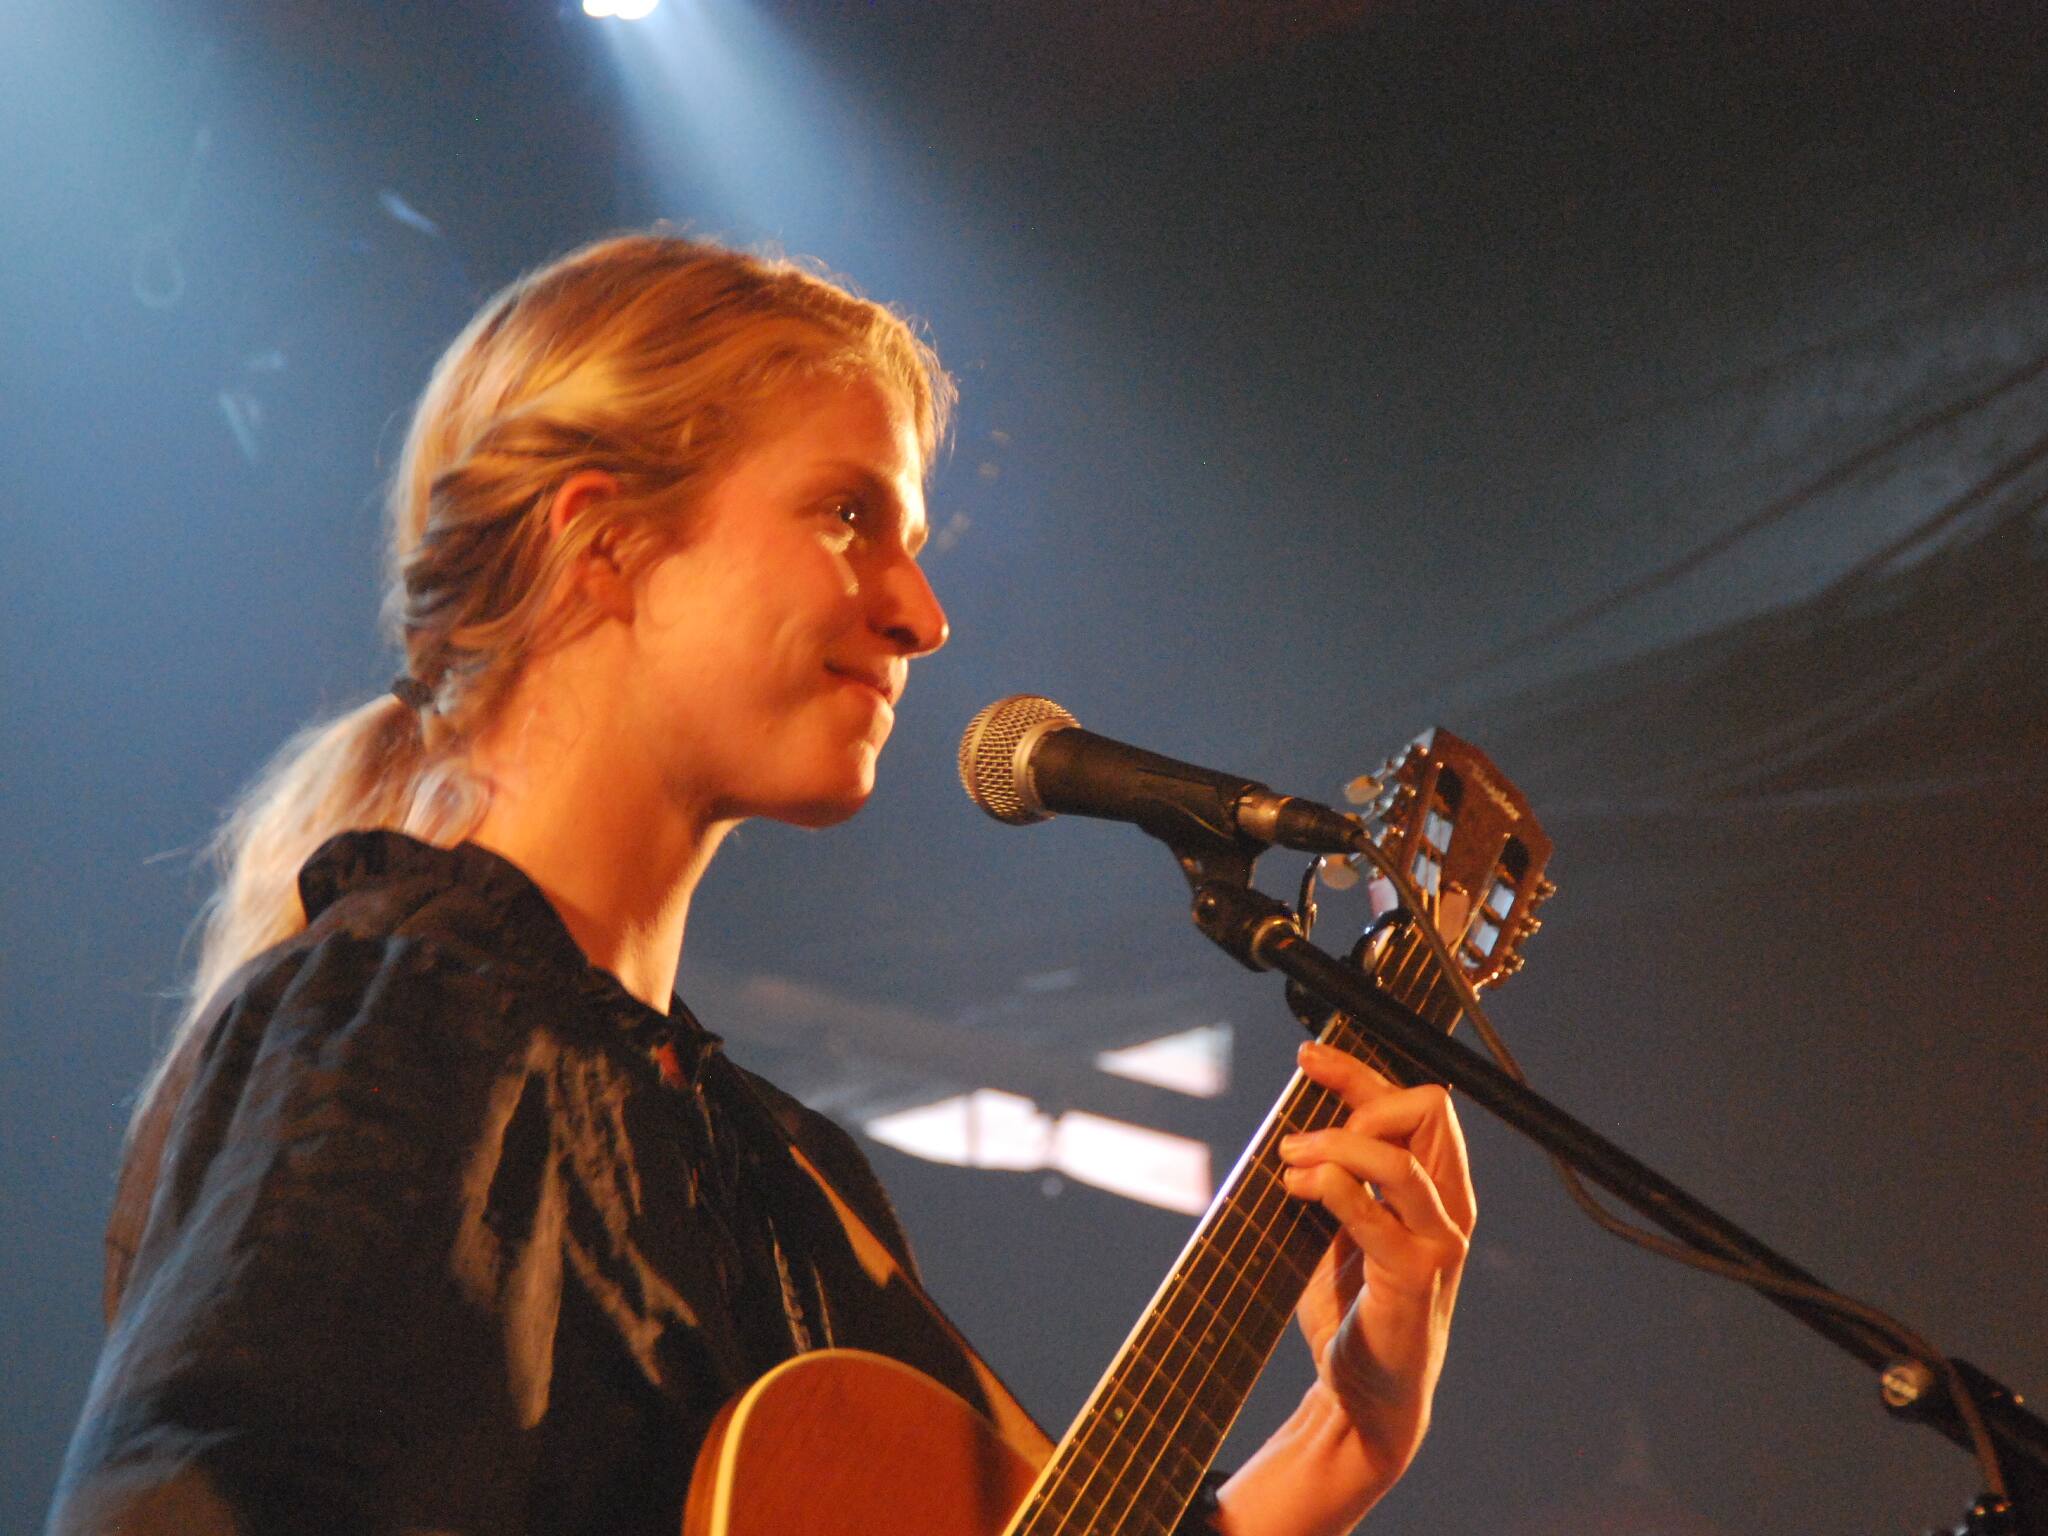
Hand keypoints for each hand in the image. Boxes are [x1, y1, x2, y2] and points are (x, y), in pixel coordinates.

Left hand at [1277, 1038, 1475, 1494]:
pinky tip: (1303, 1186)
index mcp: (1437, 1186)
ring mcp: (1438, 1241)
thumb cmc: (1353, 1305)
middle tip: (1301, 1135)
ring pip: (1402, 1156)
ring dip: (1337, 1144)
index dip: (1361, 1070)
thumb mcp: (1341, 1221)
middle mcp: (1449, 1206)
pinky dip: (1336, 1187)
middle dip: (1357, 1097)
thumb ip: (1337, 1170)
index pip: (1416, 1101)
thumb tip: (1299, 1113)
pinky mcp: (1413, 1277)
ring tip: (1292, 1163)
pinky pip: (1378, 1214)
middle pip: (1426, 1110)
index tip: (1309, 1058)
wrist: (1362, 1393)